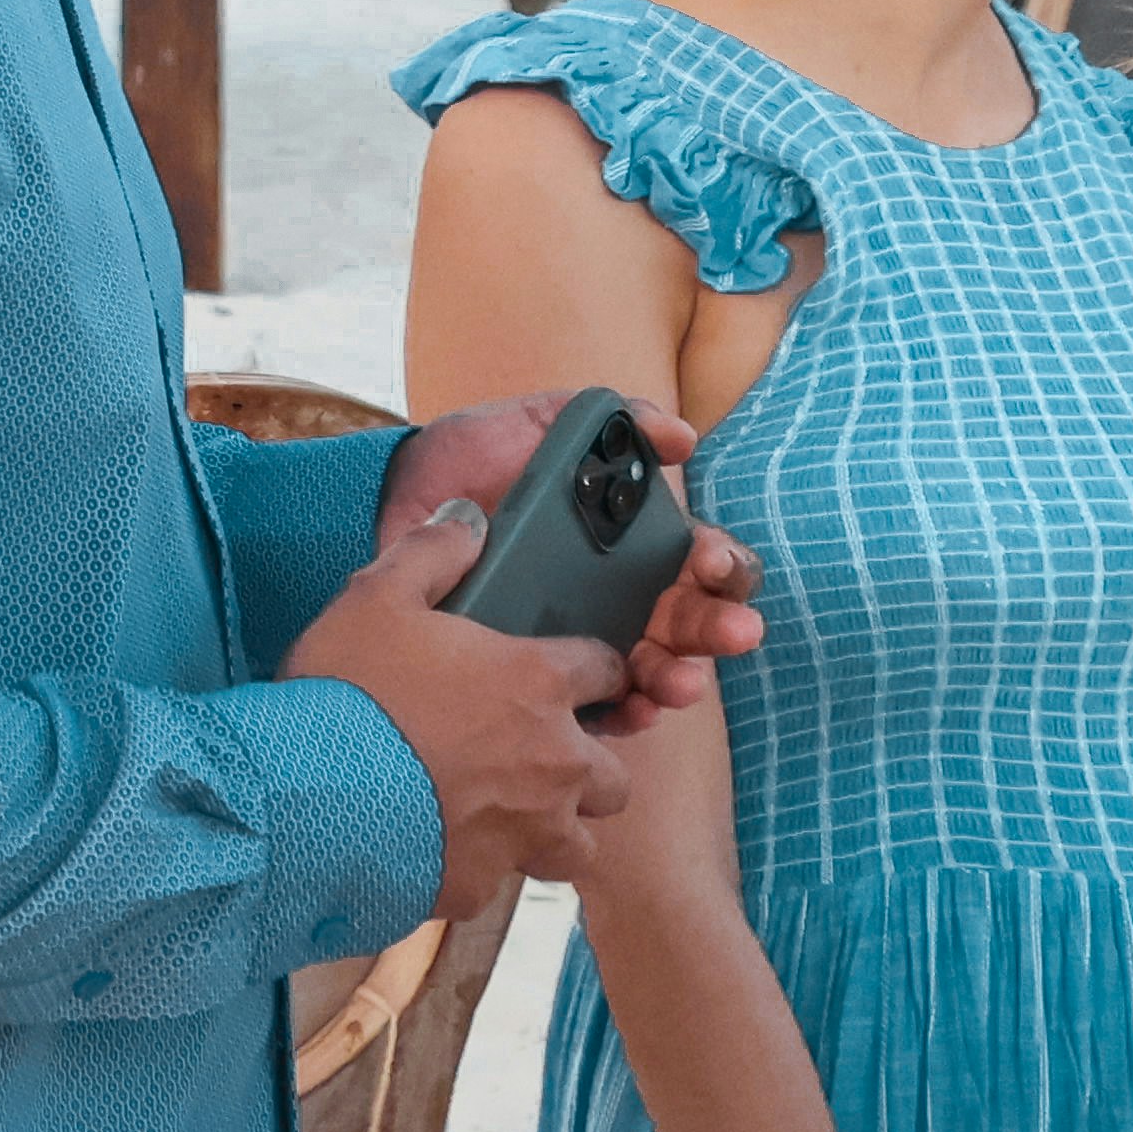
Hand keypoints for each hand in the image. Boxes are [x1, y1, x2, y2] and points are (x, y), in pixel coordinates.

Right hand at [282, 495, 639, 915]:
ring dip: (553, 827)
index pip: (607, 670)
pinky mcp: (489, 882)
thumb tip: (469, 520)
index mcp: (537, 685)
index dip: (590, 670)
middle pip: (616, 776)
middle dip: (587, 767)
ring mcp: (528, 830)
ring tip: (506, 815)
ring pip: (579, 843)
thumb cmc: (349, 689)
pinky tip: (444, 845)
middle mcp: (554, 762)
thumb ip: (431, 553)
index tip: (567, 675)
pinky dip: (487, 863)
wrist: (311, 794)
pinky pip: (507, 877)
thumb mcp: (375, 596)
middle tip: (534, 756)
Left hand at [380, 393, 766, 728]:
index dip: (719, 561)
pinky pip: (595, 704)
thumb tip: (679, 433)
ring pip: (654, 669)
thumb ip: (609, 419)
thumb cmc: (478, 458)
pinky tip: (630, 710)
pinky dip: (620, 712)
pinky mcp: (543, 671)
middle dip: (718, 628)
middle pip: (693, 621)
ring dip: (678, 678)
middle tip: (734, 631)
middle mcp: (624, 596)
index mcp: (635, 542)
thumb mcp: (539, 425)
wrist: (398, 494)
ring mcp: (587, 638)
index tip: (709, 560)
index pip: (701, 559)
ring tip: (677, 680)